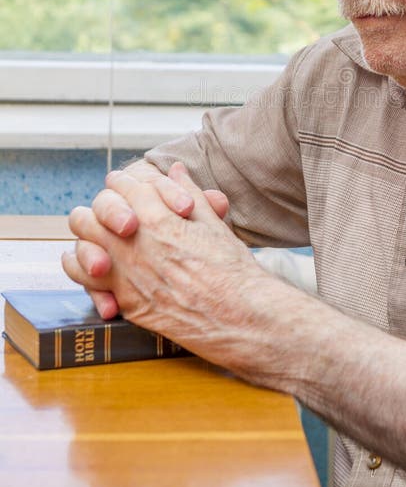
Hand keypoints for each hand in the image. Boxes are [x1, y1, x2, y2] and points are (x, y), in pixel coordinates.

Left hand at [62, 163, 287, 379]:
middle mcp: (136, 245)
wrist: (239, 317)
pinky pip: (89, 282)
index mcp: (160, 219)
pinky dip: (86, 272)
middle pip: (96, 211)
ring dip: (89, 237)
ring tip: (98, 236)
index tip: (125, 184)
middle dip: (103, 206)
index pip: (125, 186)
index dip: (125, 182)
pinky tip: (96, 267)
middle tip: (111, 210)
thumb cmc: (232, 269)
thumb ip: (190, 192)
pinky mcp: (126, 303)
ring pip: (83, 245)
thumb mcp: (214, 223)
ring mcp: (127, 275)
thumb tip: (176, 169)